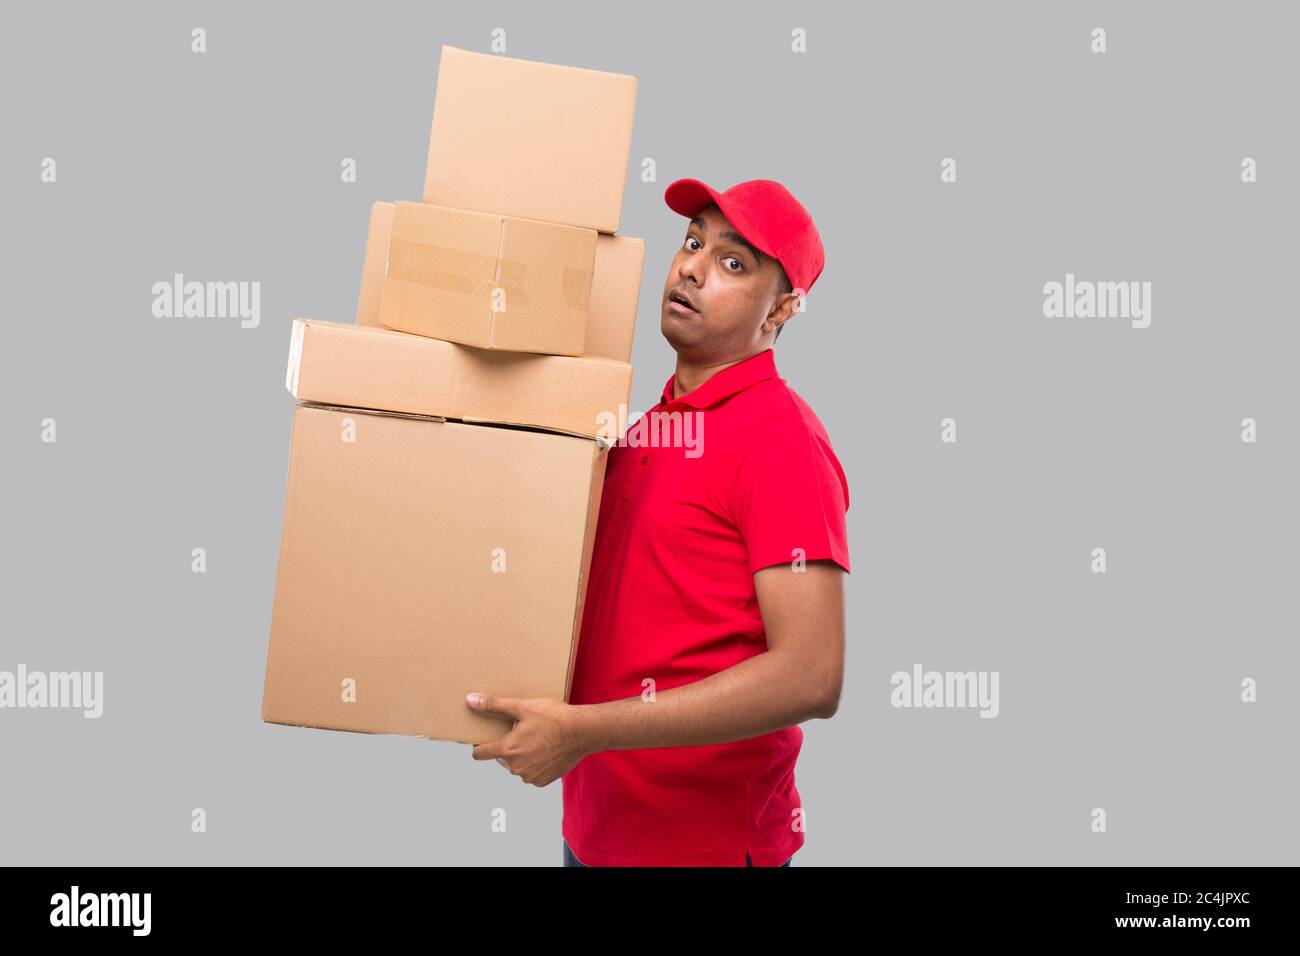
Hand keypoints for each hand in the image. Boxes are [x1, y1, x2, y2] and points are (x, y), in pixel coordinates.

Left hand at [466, 693, 589, 786]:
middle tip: (522, 732)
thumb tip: (470, 700)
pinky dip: (536, 764)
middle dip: (508, 747)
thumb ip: (494, 705)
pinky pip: (532, 774)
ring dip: (522, 756)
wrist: (583, 731)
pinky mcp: (543, 781)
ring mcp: (530, 776)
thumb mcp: (523, 707)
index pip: (480, 754)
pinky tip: (546, 751)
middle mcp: (516, 767)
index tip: (486, 739)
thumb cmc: (554, 717)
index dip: (480, 746)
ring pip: (517, 766)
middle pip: (501, 758)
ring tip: (537, 740)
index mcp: (508, 749)